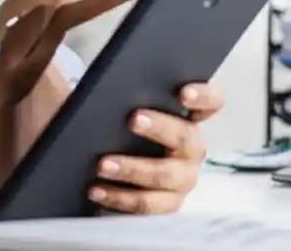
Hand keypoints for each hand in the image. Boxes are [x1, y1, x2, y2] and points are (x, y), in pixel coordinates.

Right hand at [0, 0, 147, 195]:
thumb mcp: (74, 109)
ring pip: (26, 15)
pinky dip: (26, 25)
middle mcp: (24, 50)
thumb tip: (145, 80)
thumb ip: (96, 87)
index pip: (71, 10)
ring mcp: (8, 65)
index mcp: (40, 51)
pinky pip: (10, 47)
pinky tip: (43, 10)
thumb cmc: (33, 144)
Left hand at [87, 83, 224, 213]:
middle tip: (133, 120)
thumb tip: (80, 86)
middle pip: (186, 136)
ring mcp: (182, 178)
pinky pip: (146, 204)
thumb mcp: (113, 106)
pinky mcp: (166, 204)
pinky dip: (119, 198)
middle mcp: (191, 148)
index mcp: (187, 117)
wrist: (104, 166)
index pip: (210, 101)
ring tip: (103, 165)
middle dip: (160, 127)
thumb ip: (107, 92)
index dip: (202, 96)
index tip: (182, 93)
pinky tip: (96, 189)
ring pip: (165, 175)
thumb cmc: (116, 128)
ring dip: (133, 169)